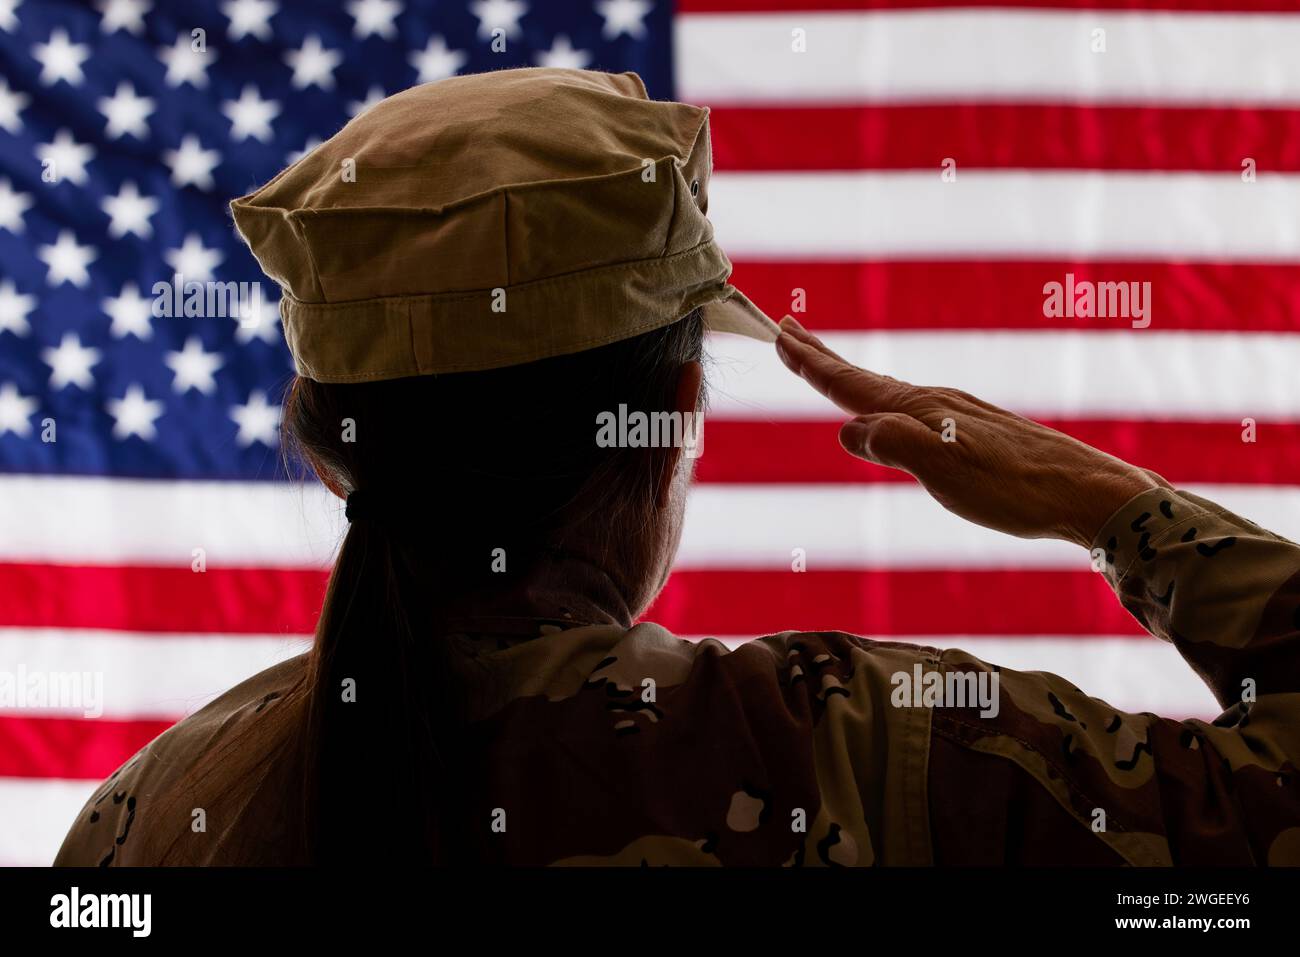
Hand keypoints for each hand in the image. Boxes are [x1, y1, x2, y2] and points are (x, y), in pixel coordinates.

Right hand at [773, 317, 1168, 547]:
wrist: (1087, 492)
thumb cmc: (1015, 489)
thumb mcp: (945, 471)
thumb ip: (894, 446)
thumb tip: (848, 431)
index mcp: (919, 411)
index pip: (851, 384)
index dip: (811, 362)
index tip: (778, 333)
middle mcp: (934, 404)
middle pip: (866, 378)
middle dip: (823, 357)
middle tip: (789, 330)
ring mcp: (956, 416)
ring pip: (889, 392)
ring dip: (853, 378)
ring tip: (830, 370)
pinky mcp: (975, 434)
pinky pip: (912, 409)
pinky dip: (885, 402)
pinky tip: (895, 416)